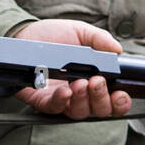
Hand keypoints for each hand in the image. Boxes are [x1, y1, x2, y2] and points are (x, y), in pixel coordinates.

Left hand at [12, 19, 132, 118]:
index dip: (120, 102)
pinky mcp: (43, 101)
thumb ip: (100, 40)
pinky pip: (55, 108)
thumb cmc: (53, 35)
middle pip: (100, 110)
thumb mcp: (80, 32)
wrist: (24, 35)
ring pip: (80, 112)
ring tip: (80, 83)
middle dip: (102, 98)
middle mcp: (81, 93)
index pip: (113, 99)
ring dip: (83, 99)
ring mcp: (62, 99)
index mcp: (94, 78)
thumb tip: (118, 51)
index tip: (119, 93)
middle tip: (97, 81)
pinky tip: (65, 91)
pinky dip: (62, 101)